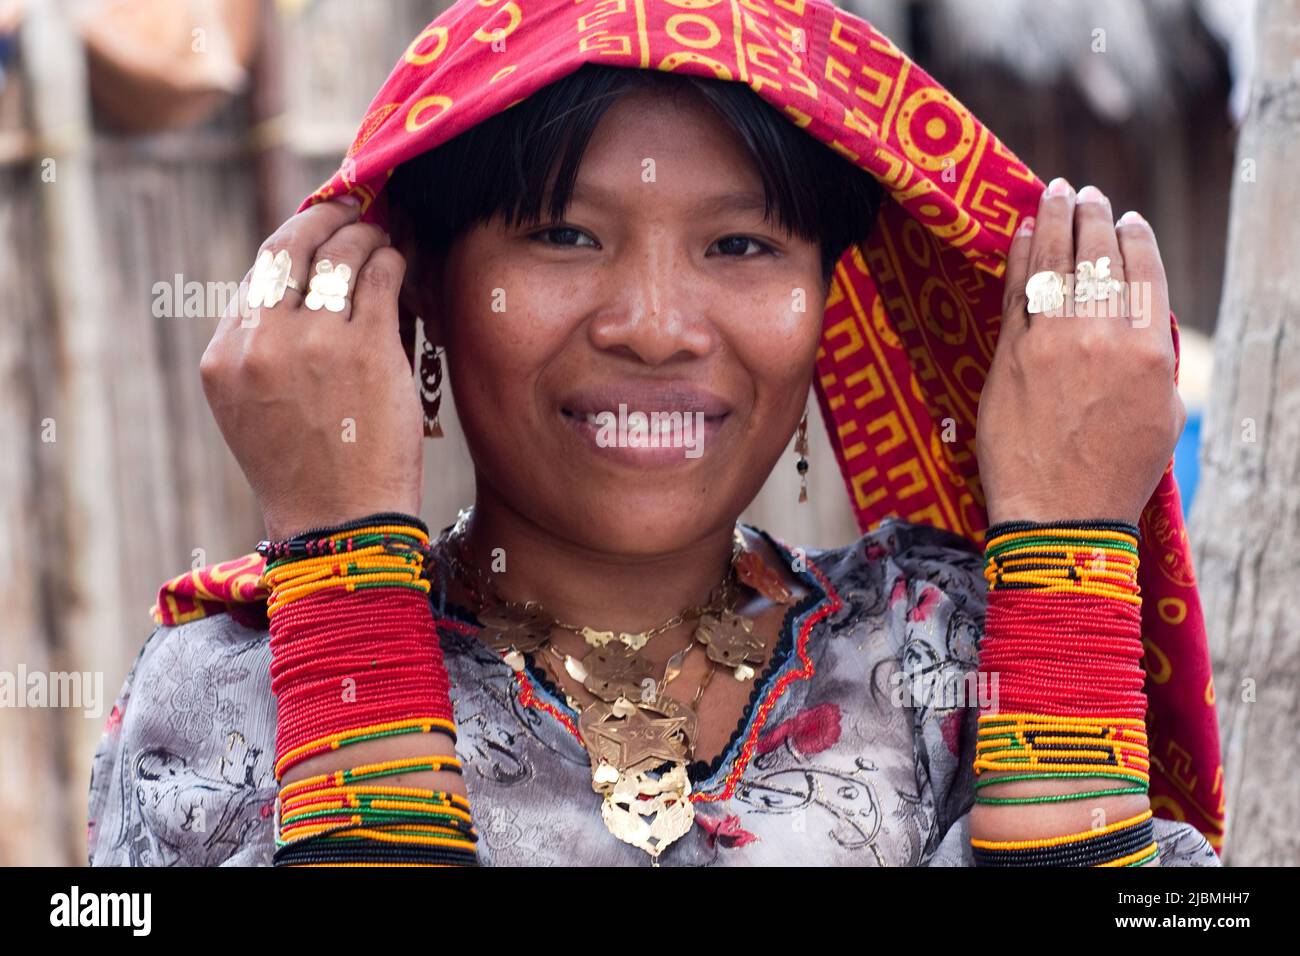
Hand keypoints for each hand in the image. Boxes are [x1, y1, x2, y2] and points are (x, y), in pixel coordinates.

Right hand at [200, 198, 424, 539]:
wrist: (342, 526)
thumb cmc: (310, 473)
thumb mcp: (256, 411)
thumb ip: (265, 351)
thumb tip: (303, 287)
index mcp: (223, 359)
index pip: (256, 277)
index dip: (291, 244)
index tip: (315, 231)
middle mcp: (259, 343)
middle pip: (289, 249)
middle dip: (324, 219)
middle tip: (350, 207)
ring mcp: (313, 343)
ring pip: (339, 254)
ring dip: (364, 235)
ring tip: (382, 235)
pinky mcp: (365, 347)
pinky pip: (380, 277)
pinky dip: (392, 260)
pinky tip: (400, 261)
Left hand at [975, 180, 1185, 527]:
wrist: (1059, 515)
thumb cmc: (1115, 474)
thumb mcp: (1161, 416)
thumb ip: (1152, 359)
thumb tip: (1139, 324)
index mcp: (1147, 351)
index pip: (1142, 273)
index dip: (1133, 238)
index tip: (1125, 218)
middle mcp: (1101, 337)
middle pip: (1096, 257)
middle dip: (1091, 216)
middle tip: (1085, 192)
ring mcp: (1052, 342)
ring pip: (1052, 264)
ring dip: (1054, 220)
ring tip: (1054, 192)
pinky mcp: (1010, 354)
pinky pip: (1014, 290)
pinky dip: (1018, 255)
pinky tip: (1020, 232)